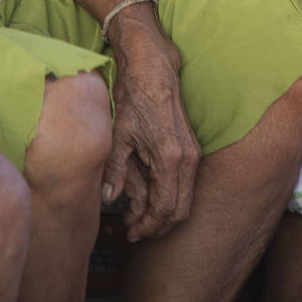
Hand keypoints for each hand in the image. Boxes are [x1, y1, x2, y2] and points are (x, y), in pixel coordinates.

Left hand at [102, 14, 198, 241]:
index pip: (164, 208)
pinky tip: (150, 198)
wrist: (153, 68)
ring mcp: (192, 153)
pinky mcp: (191, 148)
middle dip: (158, 226)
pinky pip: (185, 184)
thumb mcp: (118, 134)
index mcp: (170, 158)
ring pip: (185, 199)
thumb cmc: (134, 96)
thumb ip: (115, 169)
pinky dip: (170, 198)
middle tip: (135, 232)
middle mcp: (187, 159)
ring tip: (140, 219)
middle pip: (180, 210)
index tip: (132, 233)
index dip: (148, 226)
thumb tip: (109, 198)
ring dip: (165, 214)